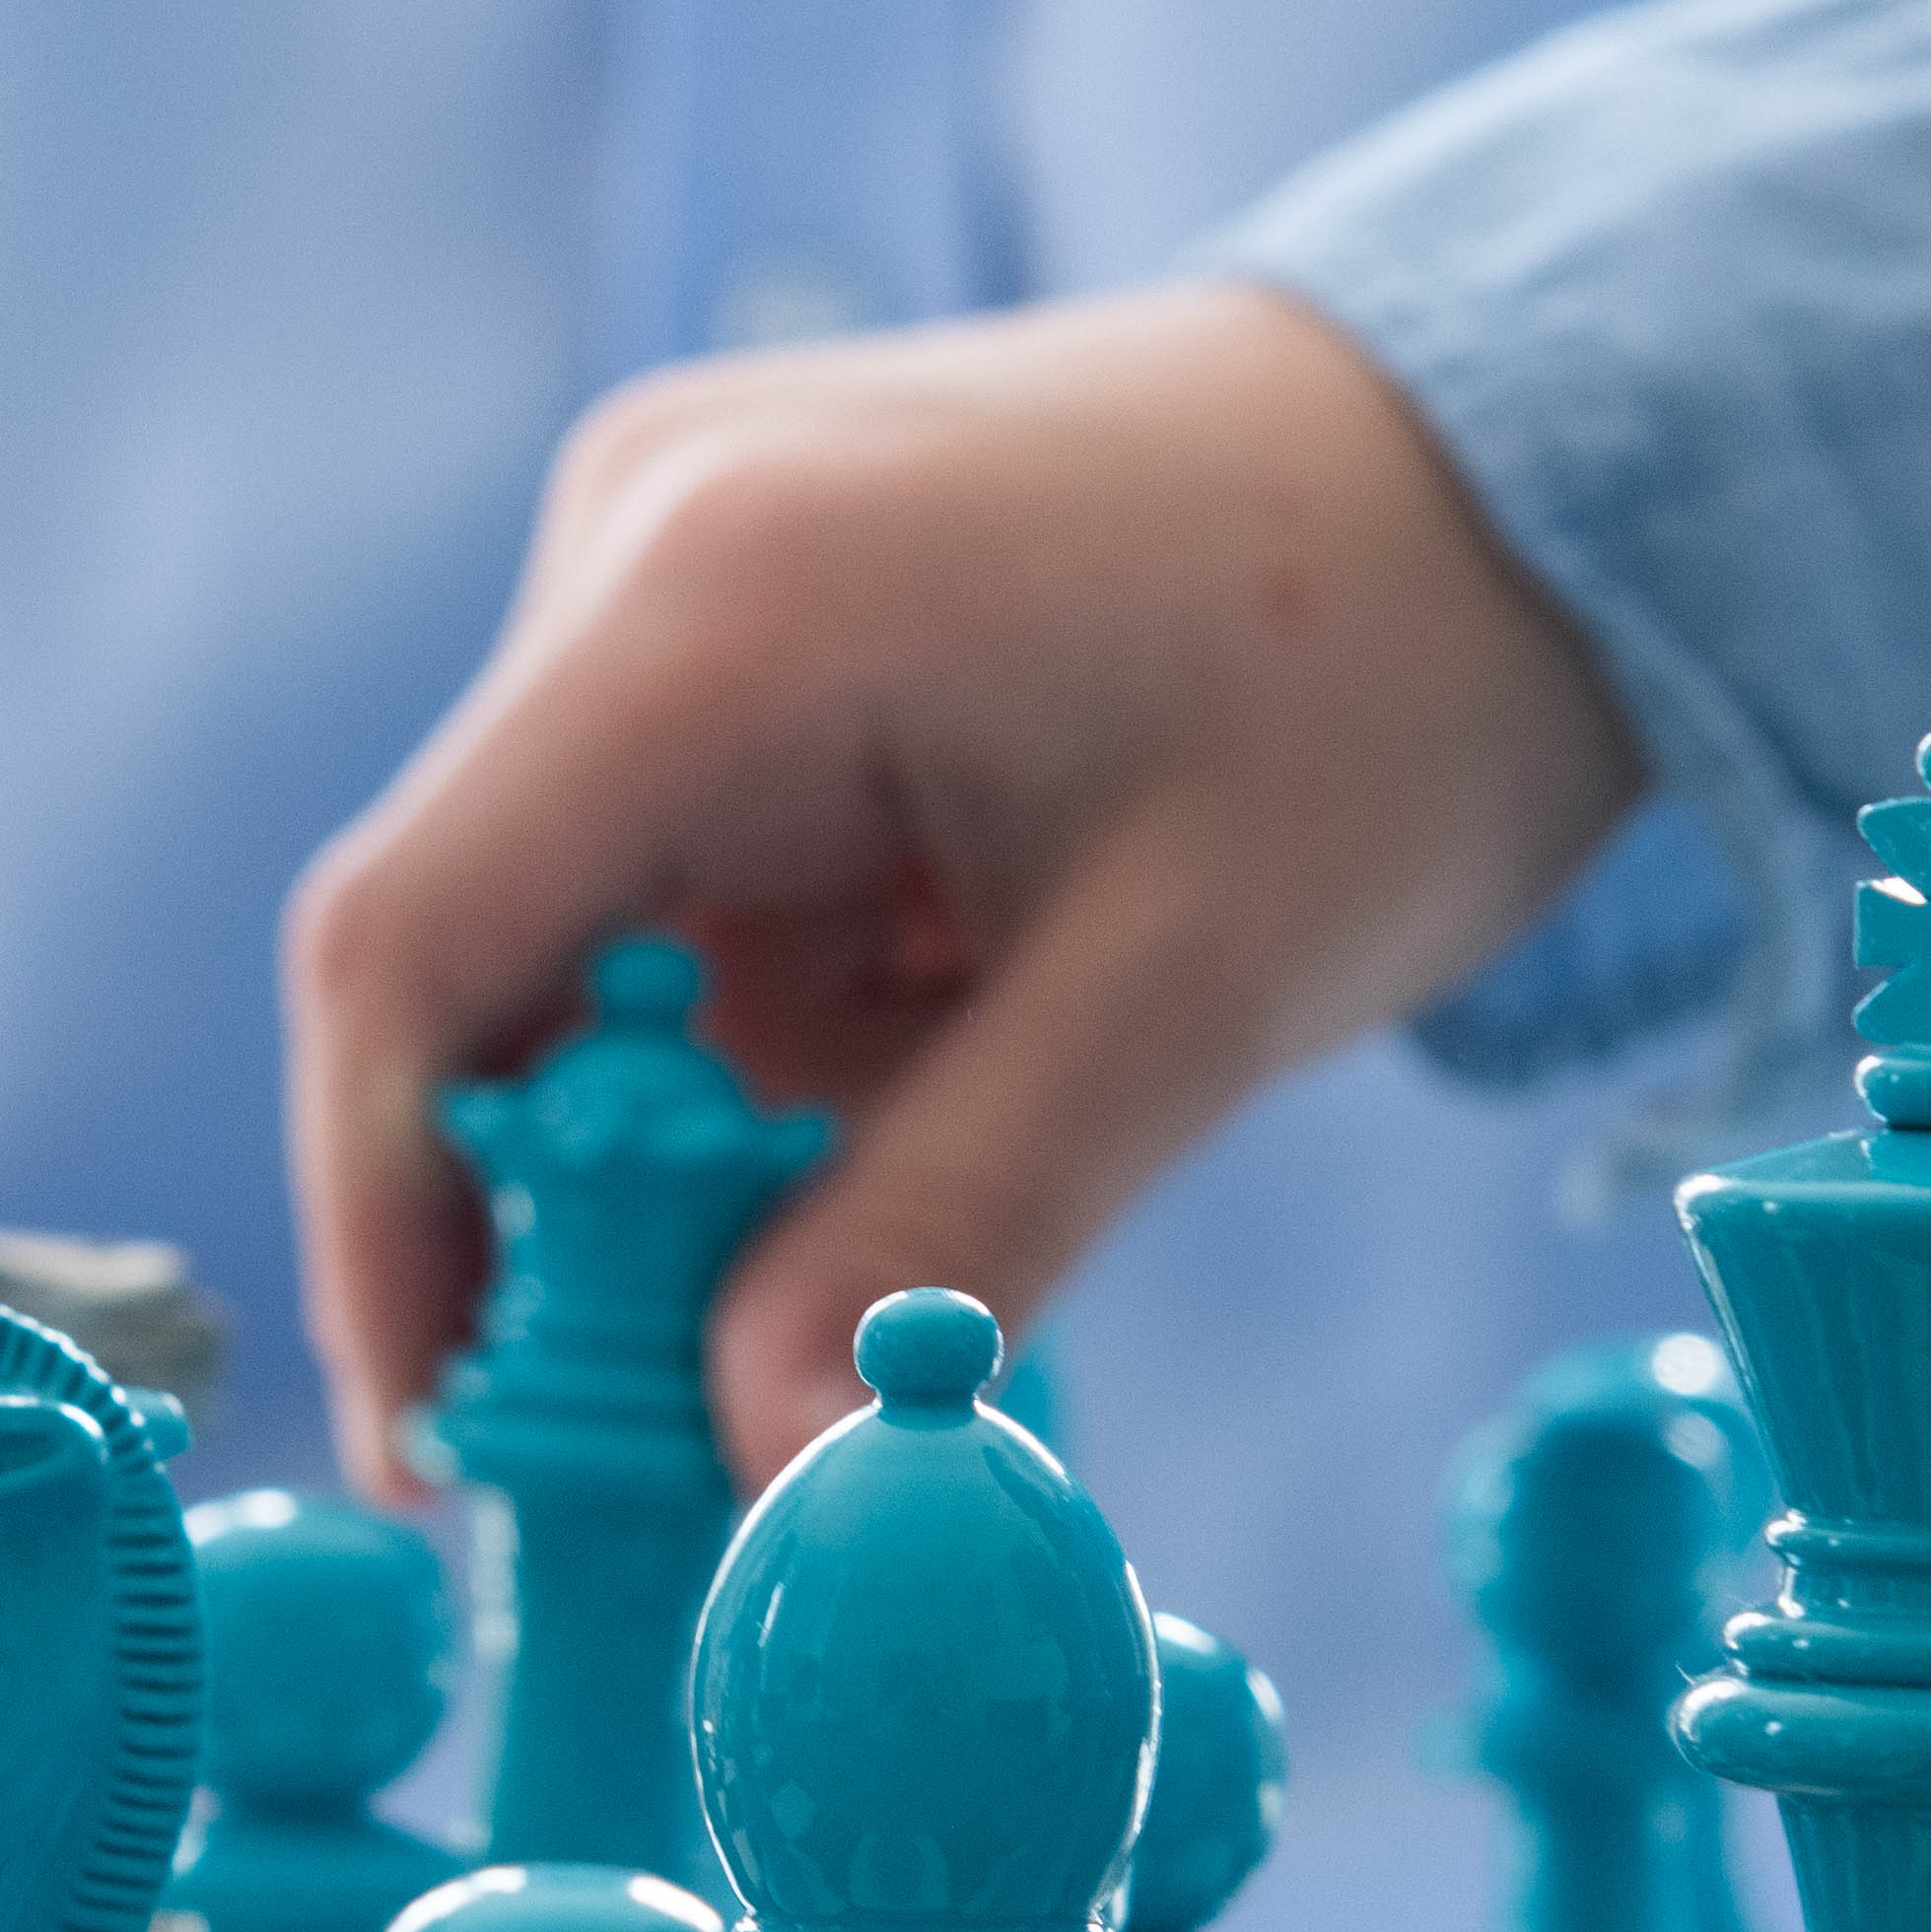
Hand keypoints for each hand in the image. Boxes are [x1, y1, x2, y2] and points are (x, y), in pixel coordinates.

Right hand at [289, 279, 1638, 1498]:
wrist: (1547, 452)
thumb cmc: (1399, 682)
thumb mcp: (1189, 999)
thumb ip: (946, 1236)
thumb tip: (761, 1478)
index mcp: (720, 593)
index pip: (411, 947)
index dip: (383, 1229)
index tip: (438, 1460)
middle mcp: (642, 534)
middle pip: (471, 952)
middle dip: (559, 1217)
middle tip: (670, 1439)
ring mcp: (675, 551)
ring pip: (580, 940)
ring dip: (699, 1125)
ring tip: (926, 1180)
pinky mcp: (735, 603)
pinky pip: (675, 881)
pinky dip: (764, 1036)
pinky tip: (950, 1047)